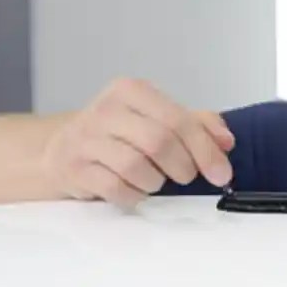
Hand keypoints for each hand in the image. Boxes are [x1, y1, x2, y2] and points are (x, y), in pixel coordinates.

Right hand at [42, 78, 235, 207]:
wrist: (60, 149)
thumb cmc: (118, 134)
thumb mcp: (156, 118)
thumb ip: (196, 124)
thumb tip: (225, 141)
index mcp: (131, 91)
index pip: (178, 119)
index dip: (205, 149)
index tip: (221, 173)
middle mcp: (106, 110)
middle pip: (159, 142)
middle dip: (183, 167)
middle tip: (186, 176)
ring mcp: (86, 139)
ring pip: (136, 167)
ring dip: (155, 182)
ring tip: (154, 179)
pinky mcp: (74, 168)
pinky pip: (115, 188)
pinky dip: (133, 195)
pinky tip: (134, 190)